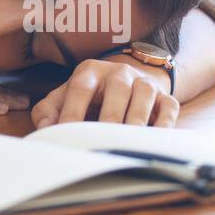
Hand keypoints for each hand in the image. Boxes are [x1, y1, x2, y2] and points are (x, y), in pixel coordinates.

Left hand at [30, 58, 177, 128]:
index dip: (72, 111)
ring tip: (127, 142)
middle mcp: (119, 73)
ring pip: (144, 94)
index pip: (80, 89)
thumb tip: (45, 129)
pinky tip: (154, 140)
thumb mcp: (64, 98)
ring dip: (137, 118)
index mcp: (90, 72)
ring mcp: (144, 82)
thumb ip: (48, 112)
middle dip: (109, 116)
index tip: (65, 134)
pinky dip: (165, 123)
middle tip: (101, 140)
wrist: (124, 82)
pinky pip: (169, 107)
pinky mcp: (164, 97)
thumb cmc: (89, 96)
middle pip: (116, 89)